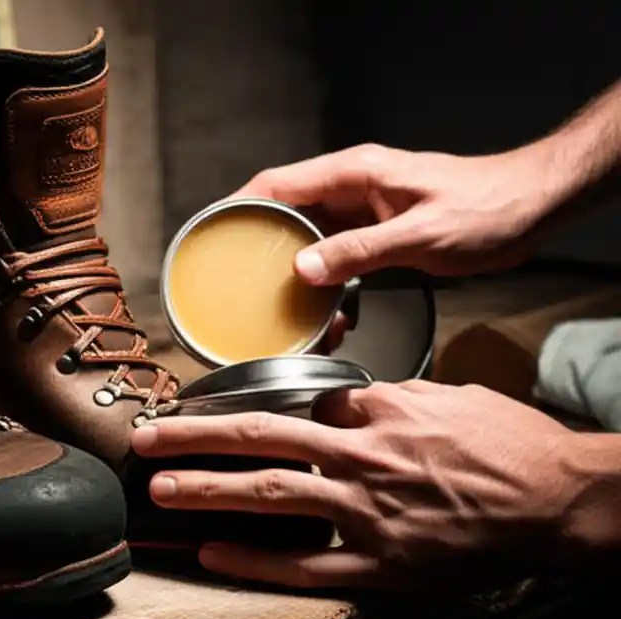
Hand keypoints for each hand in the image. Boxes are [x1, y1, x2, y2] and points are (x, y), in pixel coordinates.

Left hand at [131, 381, 620, 590]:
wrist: (563, 499)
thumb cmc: (513, 446)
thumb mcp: (446, 396)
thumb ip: (386, 399)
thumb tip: (347, 399)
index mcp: (378, 413)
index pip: (296, 403)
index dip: (243, 407)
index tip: (204, 410)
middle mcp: (363, 458)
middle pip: (261, 438)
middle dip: (196, 437)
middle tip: (147, 437)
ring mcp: (368, 511)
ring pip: (273, 494)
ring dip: (209, 489)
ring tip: (162, 488)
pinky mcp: (381, 562)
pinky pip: (306, 563)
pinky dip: (256, 560)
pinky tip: (213, 553)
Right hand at [231, 143, 561, 285]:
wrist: (534, 207)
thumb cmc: (487, 208)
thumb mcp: (419, 235)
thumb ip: (359, 251)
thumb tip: (305, 268)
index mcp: (355, 174)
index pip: (278, 184)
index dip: (240, 206)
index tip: (214, 233)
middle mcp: (353, 189)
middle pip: (287, 215)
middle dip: (264, 251)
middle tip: (242, 285)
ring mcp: (366, 211)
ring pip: (312, 242)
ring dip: (299, 275)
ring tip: (288, 311)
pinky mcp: (381, 234)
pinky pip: (340, 258)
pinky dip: (330, 285)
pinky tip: (333, 315)